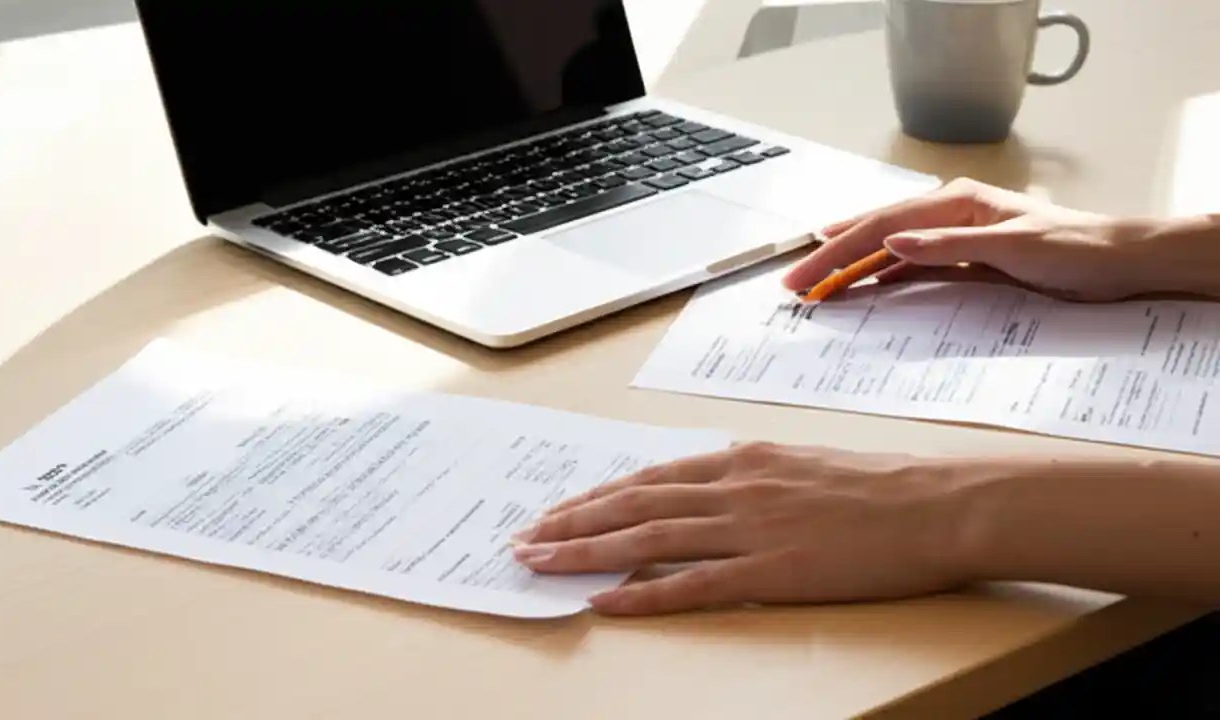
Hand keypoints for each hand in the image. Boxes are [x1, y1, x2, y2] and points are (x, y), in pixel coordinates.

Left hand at [512, 443, 967, 615]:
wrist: (938, 504)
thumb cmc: (881, 485)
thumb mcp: (805, 463)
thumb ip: (755, 473)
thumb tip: (717, 480)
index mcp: (743, 460)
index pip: (650, 478)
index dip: (597, 495)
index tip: (559, 507)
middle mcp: (735, 486)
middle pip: (633, 504)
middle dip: (572, 520)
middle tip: (526, 535)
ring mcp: (750, 527)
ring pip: (647, 538)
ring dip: (586, 550)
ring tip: (540, 560)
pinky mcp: (773, 569)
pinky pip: (693, 583)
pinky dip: (643, 594)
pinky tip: (605, 601)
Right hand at [783, 177, 1209, 301]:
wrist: (1120, 260)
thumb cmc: (1075, 248)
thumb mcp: (1012, 246)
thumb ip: (947, 244)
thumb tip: (890, 240)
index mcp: (956, 201)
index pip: (882, 225)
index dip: (838, 250)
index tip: (806, 274)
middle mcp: (949, 212)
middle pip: (875, 232)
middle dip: (831, 256)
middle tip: (792, 284)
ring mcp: (954, 233)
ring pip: (887, 247)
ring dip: (850, 267)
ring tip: (813, 285)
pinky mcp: (964, 257)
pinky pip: (910, 265)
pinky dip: (880, 275)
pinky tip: (860, 287)